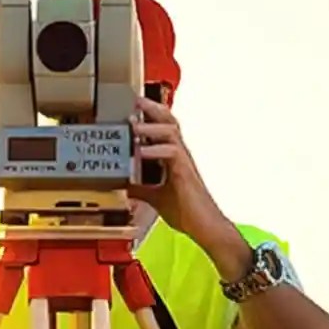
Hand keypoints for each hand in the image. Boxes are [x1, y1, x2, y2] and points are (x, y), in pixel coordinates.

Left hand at [129, 98, 249, 275]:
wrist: (204, 227)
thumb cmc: (186, 212)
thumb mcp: (154, 197)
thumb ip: (140, 189)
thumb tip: (124, 185)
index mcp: (173, 158)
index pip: (163, 128)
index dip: (151, 115)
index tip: (134, 105)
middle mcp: (180, 155)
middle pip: (170, 122)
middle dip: (153, 109)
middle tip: (136, 100)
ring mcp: (184, 163)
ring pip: (172, 133)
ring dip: (151, 127)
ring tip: (134, 125)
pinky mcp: (185, 174)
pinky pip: (172, 154)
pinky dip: (156, 151)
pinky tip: (142, 152)